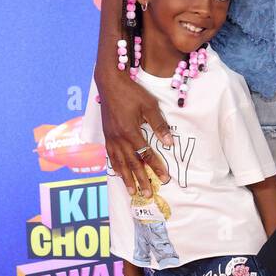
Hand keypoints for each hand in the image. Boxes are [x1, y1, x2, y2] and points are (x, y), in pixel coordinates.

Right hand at [97, 65, 172, 194]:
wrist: (110, 82)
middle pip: (132, 163)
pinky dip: (115, 165)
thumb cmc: (131, 92)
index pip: (146, 155)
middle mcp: (119, 138)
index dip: (156, 167)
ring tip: (132, 191)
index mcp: (131, 132)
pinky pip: (110, 154)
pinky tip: (118, 172)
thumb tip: (169, 143)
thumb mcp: (150, 106)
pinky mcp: (106, 134)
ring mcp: (110, 137)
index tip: (165, 178)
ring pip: (119, 162)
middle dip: (141, 179)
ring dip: (126, 178)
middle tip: (147, 194)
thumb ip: (159, 125)